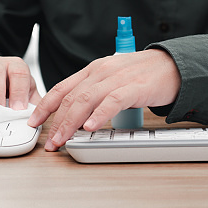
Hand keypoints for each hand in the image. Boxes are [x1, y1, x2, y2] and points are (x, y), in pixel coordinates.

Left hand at [28, 49, 180, 150]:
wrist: (173, 65)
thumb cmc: (144, 74)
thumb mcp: (114, 78)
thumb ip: (97, 91)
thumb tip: (79, 114)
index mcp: (94, 70)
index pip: (63, 88)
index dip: (46, 106)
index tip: (35, 122)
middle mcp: (102, 72)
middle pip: (71, 97)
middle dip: (56, 121)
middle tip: (49, 142)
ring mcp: (117, 79)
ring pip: (86, 100)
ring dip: (70, 123)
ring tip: (62, 140)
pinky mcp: (134, 88)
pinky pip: (112, 102)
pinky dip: (99, 115)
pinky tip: (90, 127)